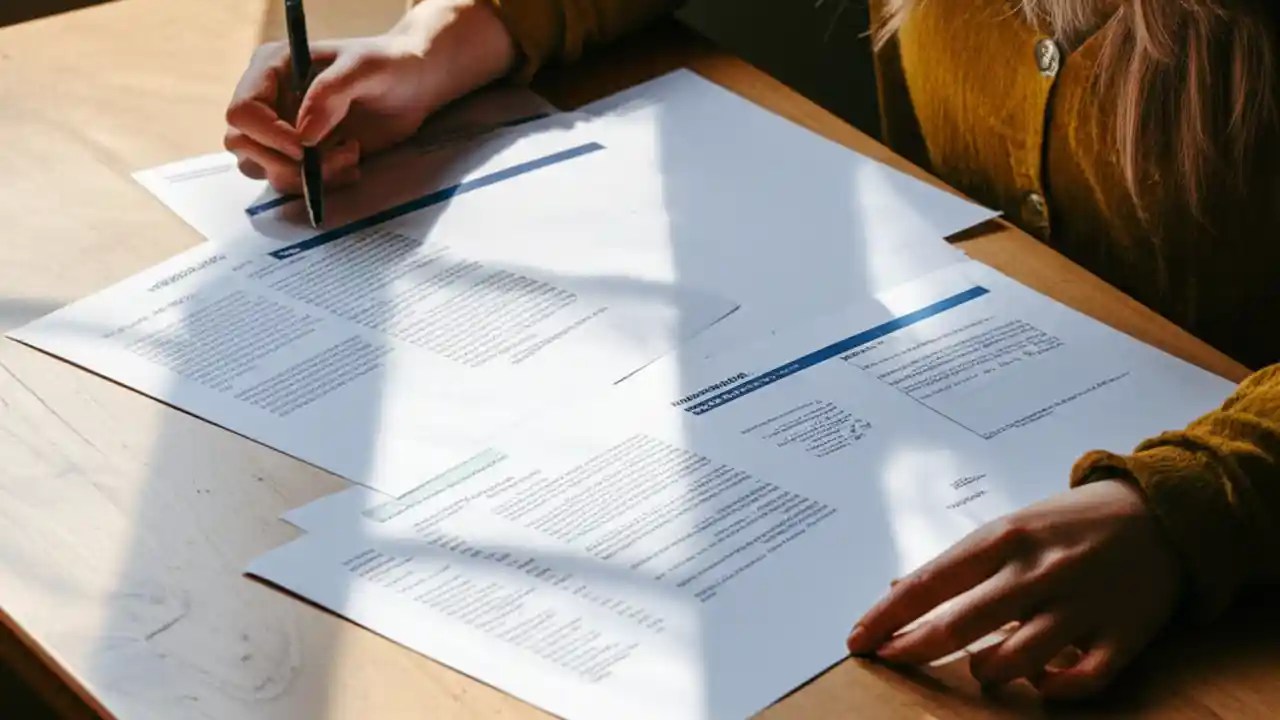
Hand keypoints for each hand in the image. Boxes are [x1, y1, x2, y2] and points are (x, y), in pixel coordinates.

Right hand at [223, 0, 515, 192]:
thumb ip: (330, 93)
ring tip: (350, 155)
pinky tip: (352, 164)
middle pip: (243, 147)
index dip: (268, 136)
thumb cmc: (389, 64)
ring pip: (267, 171)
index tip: (303, 146)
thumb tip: (303, 135)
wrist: (414, 84)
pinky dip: (324, 184)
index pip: (242, 112)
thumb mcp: (363, 67)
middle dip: (288, 163)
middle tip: (335, 157)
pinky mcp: (303, 156)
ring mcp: (283, 132)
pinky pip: (296, 183)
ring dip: (310, 176)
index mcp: (270, 70)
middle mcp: (268, 102)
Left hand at [847, 480, 1182, 698]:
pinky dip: (1052, 690)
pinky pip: (1079, 681)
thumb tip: (896, 587)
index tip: (857, 640)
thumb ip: (958, 562)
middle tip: (888, 661)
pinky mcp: (1122, 635)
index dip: (888, 616)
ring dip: (986, 672)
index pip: (930, 583)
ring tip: (982, 667)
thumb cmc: (1068, 524)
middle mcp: (1038, 571)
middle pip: (961, 625)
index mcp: (1004, 538)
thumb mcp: (1010, 527)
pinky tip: (1040, 681)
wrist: (1163, 515)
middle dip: (915, 649)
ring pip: (1015, 661)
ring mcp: (1081, 604)